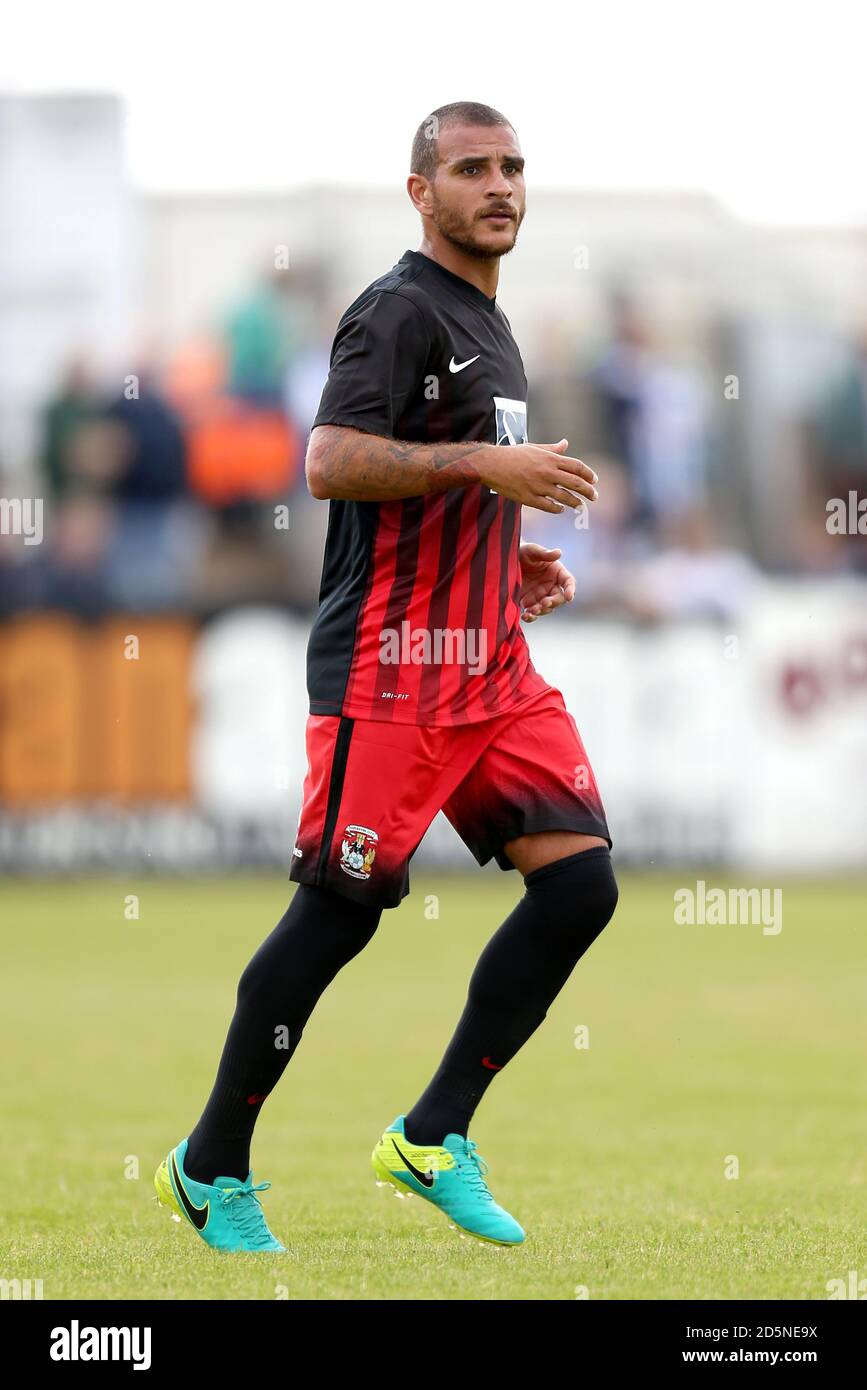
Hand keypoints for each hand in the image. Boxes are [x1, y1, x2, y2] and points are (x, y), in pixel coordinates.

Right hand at [480, 438, 597, 512]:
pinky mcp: (529, 498)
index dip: (589, 474)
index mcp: (550, 458)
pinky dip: (557, 509)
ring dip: (575, 502)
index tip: (594, 480)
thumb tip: (565, 443)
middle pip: (576, 483)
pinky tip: (561, 509)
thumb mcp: (534, 448)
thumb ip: (552, 448)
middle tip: (594, 496)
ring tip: (580, 505)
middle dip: (588, 491)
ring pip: (564, 497)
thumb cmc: (512, 454)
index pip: (577, 467)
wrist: (491, 464)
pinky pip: (549, 506)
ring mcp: (539, 486)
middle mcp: (547, 472)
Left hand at [519, 543, 575, 621]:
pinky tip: (525, 616)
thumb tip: (558, 553)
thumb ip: (544, 553)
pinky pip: (533, 613)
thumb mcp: (531, 550)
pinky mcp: (529, 603)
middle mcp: (551, 586)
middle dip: (553, 602)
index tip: (569, 597)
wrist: (506, 561)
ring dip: (541, 611)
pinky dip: (531, 617)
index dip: (571, 589)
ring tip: (532, 611)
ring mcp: (540, 595)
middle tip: (544, 603)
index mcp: (557, 572)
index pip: (568, 582)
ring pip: (546, 608)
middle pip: (559, 598)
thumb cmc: (522, 551)